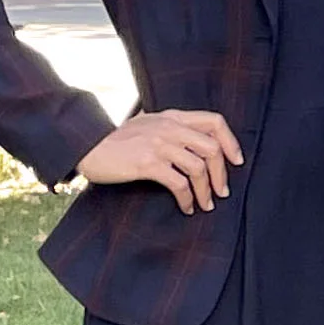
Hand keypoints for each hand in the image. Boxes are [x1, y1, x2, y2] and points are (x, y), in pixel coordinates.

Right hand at [76, 108, 242, 213]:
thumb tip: (197, 144)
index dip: (231, 141)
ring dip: (206, 191)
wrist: (86, 146)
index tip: (236, 161)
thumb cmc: (117, 140)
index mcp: (172, 117)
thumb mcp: (147, 124)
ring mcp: (158, 144)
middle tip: (222, 192)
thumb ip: (171, 128)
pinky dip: (187, 199)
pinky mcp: (147, 163)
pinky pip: (179, 183)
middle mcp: (169, 127)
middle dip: (221, 174)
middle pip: (212, 148)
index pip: (214, 121)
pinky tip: (186, 207)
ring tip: (206, 204)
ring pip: (198, 168)